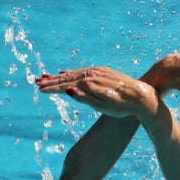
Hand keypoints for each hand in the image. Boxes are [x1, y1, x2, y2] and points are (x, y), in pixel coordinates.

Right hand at [36, 67, 158, 118]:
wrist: (143, 97)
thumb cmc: (123, 107)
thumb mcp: (103, 107)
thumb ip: (85, 98)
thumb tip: (67, 90)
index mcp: (90, 84)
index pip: (66, 85)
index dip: (52, 88)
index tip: (39, 90)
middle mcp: (93, 75)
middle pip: (68, 77)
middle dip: (52, 80)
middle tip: (36, 82)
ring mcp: (99, 72)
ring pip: (75, 73)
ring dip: (60, 76)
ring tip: (47, 77)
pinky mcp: (105, 72)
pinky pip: (83, 71)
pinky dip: (72, 73)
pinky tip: (67, 74)